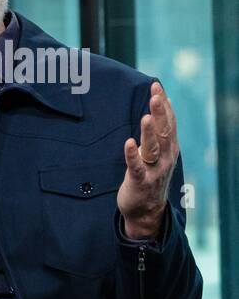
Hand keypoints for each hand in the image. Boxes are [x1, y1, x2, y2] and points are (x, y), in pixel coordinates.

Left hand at [117, 80, 177, 239]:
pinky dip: (132, 155)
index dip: (164, 105)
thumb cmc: (149, 177)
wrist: (146, 211)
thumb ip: (158, 133)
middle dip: (160, 113)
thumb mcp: (157, 154)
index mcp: (170, 149)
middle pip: (164, 132)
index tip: (157, 87)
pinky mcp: (140, 182)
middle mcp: (165, 158)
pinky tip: (128, 142)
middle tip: (155, 94)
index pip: (169, 123)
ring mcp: (154, 170)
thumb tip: (160, 106)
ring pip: (153, 148)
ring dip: (149, 132)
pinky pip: (136, 167)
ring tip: (146, 116)